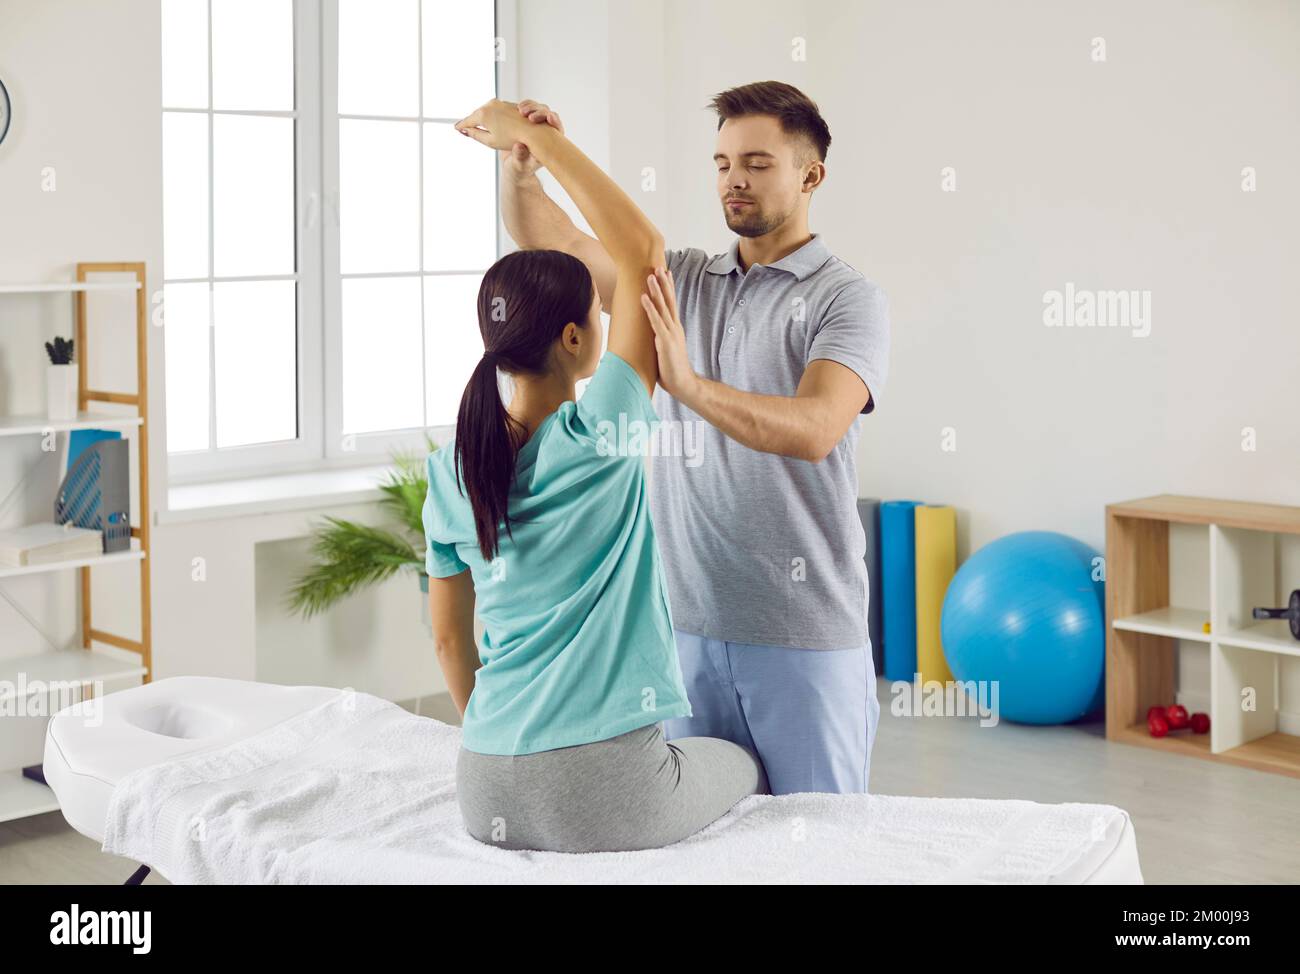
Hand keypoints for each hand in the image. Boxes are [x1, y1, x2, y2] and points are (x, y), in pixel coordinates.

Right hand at [454, 98, 533, 151]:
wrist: (534, 132)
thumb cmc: (513, 139)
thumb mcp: (490, 141)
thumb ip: (475, 134)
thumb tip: (465, 130)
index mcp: (483, 114)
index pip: (467, 121)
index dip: (461, 126)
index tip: (456, 128)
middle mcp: (490, 105)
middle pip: (476, 115)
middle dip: (472, 122)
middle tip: (465, 129)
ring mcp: (499, 103)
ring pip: (486, 111)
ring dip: (483, 119)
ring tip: (479, 128)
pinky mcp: (507, 103)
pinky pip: (495, 110)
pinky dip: (492, 116)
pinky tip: (495, 124)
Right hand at [500, 99, 564, 176]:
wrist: (512, 164)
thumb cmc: (520, 167)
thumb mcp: (519, 164)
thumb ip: (520, 157)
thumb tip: (520, 146)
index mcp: (550, 142)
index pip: (558, 128)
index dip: (555, 121)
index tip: (549, 118)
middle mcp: (545, 130)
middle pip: (548, 114)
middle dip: (540, 112)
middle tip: (529, 116)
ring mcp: (536, 123)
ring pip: (538, 108)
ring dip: (532, 106)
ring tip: (521, 110)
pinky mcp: (526, 120)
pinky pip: (527, 108)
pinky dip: (524, 106)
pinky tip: (517, 107)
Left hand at [640, 268, 698, 401]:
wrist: (683, 383)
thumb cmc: (672, 369)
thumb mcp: (666, 349)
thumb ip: (661, 339)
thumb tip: (651, 334)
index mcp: (675, 328)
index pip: (672, 303)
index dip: (669, 288)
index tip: (665, 273)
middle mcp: (674, 327)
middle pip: (669, 300)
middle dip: (663, 283)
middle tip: (659, 266)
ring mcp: (670, 333)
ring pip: (662, 307)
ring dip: (656, 290)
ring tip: (649, 276)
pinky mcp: (665, 341)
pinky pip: (655, 321)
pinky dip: (649, 308)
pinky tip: (643, 297)